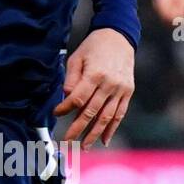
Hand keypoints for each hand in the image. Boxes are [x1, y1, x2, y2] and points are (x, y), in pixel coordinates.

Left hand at [55, 28, 134, 146]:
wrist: (119, 37)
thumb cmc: (93, 47)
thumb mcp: (77, 57)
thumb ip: (71, 79)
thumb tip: (66, 97)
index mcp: (95, 75)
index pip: (77, 99)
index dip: (65, 108)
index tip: (56, 113)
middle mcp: (109, 84)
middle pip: (91, 112)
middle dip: (77, 129)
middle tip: (67, 141)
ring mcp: (120, 90)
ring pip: (106, 117)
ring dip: (95, 134)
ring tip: (85, 146)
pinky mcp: (127, 92)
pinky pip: (119, 114)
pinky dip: (112, 128)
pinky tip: (104, 139)